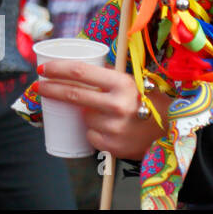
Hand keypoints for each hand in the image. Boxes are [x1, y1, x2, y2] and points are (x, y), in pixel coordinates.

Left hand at [37, 61, 164, 158]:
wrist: (173, 132)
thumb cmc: (149, 101)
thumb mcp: (131, 82)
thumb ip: (106, 76)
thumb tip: (72, 67)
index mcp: (122, 83)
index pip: (80, 72)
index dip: (58, 69)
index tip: (43, 70)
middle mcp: (117, 105)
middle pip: (73, 95)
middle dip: (50, 90)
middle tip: (39, 87)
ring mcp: (114, 128)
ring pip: (83, 117)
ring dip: (84, 114)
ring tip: (103, 114)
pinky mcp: (113, 146)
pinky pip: (91, 135)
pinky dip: (94, 131)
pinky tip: (109, 129)